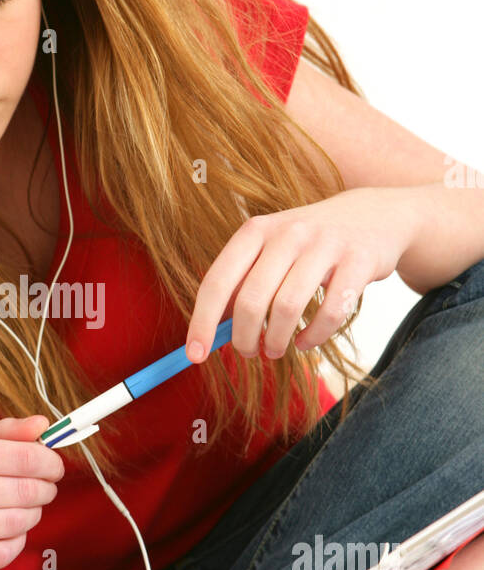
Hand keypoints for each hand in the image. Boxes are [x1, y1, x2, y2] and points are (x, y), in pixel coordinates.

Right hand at [0, 416, 63, 569]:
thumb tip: (44, 424)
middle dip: (45, 490)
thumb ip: (1, 434)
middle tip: (45, 489)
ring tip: (26, 510)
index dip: (50, 463)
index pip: (21, 457)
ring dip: (32, 516)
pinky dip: (16, 542)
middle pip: (25, 491)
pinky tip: (9, 532)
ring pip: (17, 523)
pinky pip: (3, 553)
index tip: (55, 467)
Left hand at [185, 187, 420, 362]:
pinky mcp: (359, 261)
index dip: (201, 322)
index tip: (194, 354)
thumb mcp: (271, 249)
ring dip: (277, 341)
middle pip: (251, 300)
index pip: (218, 281)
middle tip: (249, 353)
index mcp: (256, 230)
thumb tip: (211, 331)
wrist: (375, 215)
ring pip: (288, 308)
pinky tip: (307, 341)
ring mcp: (325, 245)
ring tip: (276, 349)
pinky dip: (314, 337)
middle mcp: (288, 233)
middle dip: (244, 338)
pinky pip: (331, 312)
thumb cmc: (310, 243)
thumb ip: (243, 283)